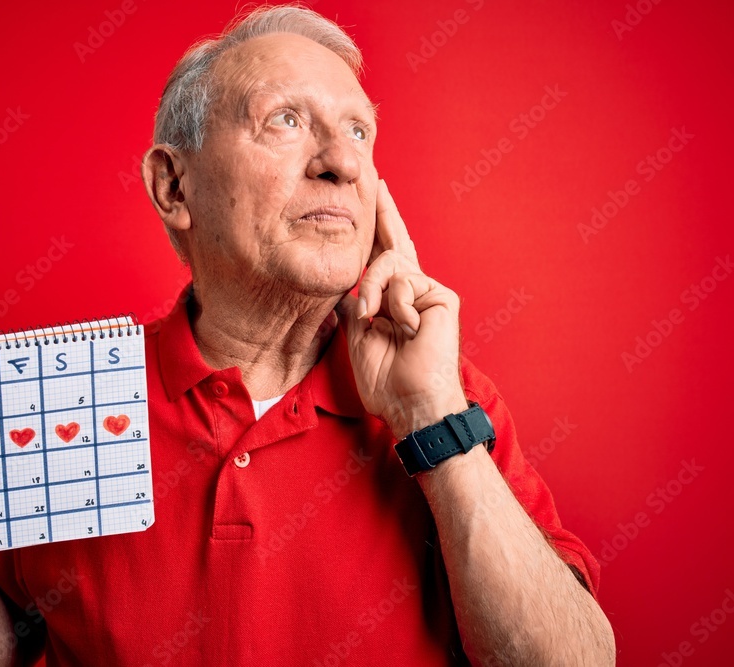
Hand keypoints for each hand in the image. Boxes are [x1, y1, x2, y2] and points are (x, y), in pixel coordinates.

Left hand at [336, 179, 466, 437]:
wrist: (410, 402)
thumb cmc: (386, 379)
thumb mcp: (358, 335)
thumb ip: (355, 305)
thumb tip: (345, 288)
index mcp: (394, 298)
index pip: (383, 257)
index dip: (377, 228)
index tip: (373, 196)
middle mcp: (414, 289)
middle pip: (395, 243)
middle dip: (384, 212)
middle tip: (376, 179)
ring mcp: (430, 291)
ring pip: (388, 265)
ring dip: (373, 291)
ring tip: (375, 320)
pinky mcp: (442, 296)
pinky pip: (404, 282)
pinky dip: (395, 306)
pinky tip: (406, 329)